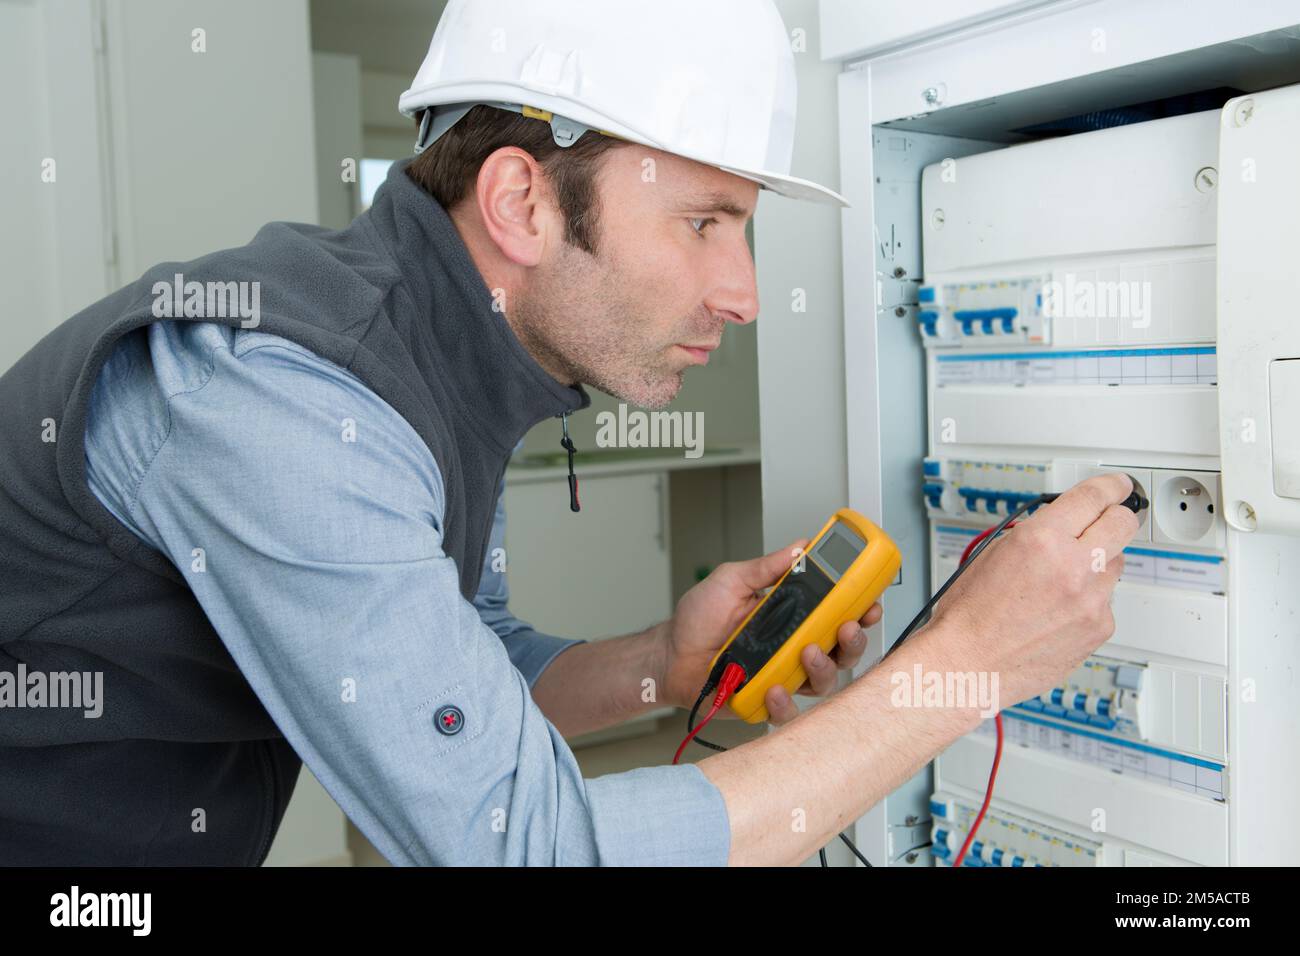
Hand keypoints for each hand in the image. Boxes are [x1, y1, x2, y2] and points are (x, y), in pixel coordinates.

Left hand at [658, 539, 882, 723]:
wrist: (669, 655)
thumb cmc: (698, 620)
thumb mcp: (732, 580)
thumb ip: (767, 567)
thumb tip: (800, 547)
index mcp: (792, 616)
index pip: (837, 612)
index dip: (859, 608)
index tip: (869, 600)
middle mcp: (794, 647)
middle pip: (842, 649)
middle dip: (854, 640)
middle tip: (847, 627)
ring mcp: (783, 675)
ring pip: (824, 681)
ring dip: (824, 667)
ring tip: (807, 652)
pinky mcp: (767, 702)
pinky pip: (789, 711)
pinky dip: (785, 701)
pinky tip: (775, 686)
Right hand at [917, 473, 1140, 707]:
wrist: (967, 665)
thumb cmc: (968, 616)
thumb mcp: (993, 553)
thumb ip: (1036, 534)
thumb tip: (1063, 525)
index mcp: (1042, 539)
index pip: (1094, 496)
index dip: (1110, 486)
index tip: (1118, 486)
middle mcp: (1074, 566)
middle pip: (1123, 524)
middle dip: (1116, 518)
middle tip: (1108, 520)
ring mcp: (1092, 600)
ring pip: (1115, 566)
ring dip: (1097, 566)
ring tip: (1062, 583)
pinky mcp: (1100, 628)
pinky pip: (1105, 603)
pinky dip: (1087, 603)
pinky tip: (1058, 613)